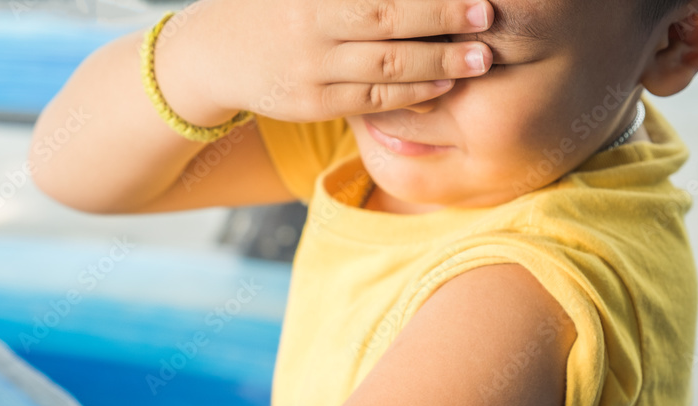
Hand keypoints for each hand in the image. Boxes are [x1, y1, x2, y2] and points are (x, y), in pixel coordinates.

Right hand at [181, 0, 494, 121]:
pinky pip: (370, 100)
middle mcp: (311, 28)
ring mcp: (311, 70)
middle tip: (488, 17)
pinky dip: (410, 93)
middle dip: (444, 21)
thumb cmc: (265, 6)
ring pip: (386, 67)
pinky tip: (441, 85)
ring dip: (438, 63)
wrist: (210, 55)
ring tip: (480, 59)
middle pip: (390, 23)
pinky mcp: (312, 104)